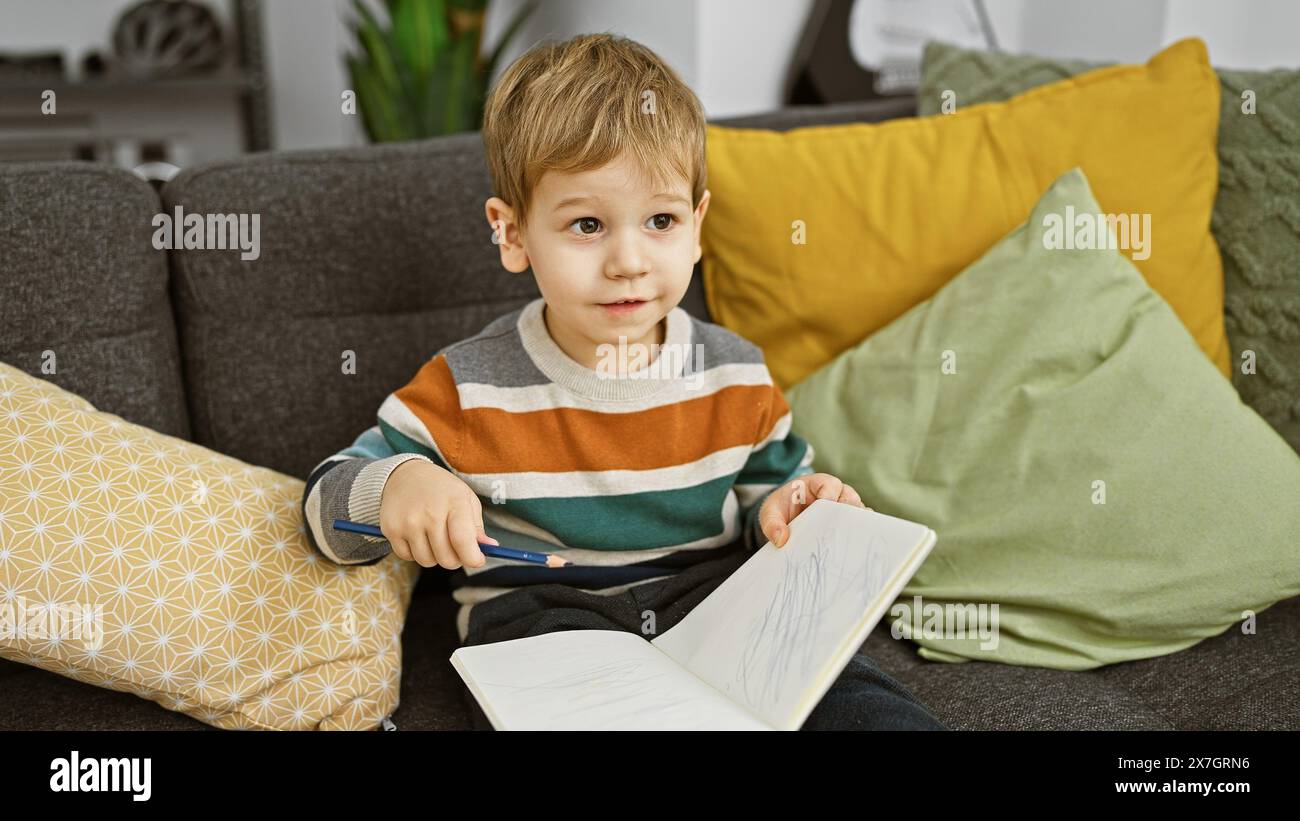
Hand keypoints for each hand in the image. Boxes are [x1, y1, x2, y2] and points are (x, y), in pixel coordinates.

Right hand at [379, 459, 498, 568]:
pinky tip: (418, 536)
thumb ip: (477, 527)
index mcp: (454, 502)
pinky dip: (415, 552)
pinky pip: (407, 557)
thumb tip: (490, 547)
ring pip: (427, 561)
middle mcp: (430, 512)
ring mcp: (408, 522)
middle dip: (455, 559)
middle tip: (455, 548)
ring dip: (434, 556)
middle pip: (446, 558)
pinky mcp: (391, 529)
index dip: (473, 558)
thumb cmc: (442, 490)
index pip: (463, 541)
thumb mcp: (465, 499)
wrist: (405, 475)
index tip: (477, 560)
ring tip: (435, 538)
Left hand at [758, 473, 869, 548]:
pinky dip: (859, 534)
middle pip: (850, 497)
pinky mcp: (847, 522)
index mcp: (817, 484)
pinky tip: (855, 547)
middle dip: (848, 511)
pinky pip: (860, 525)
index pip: (830, 485)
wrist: (786, 518)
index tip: (826, 508)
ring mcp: (844, 508)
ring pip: (858, 512)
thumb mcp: (770, 513)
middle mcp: (835, 493)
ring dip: (856, 524)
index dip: (830, 496)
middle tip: (842, 528)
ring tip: (851, 540)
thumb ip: (771, 523)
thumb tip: (781, 540)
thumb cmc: (780, 509)